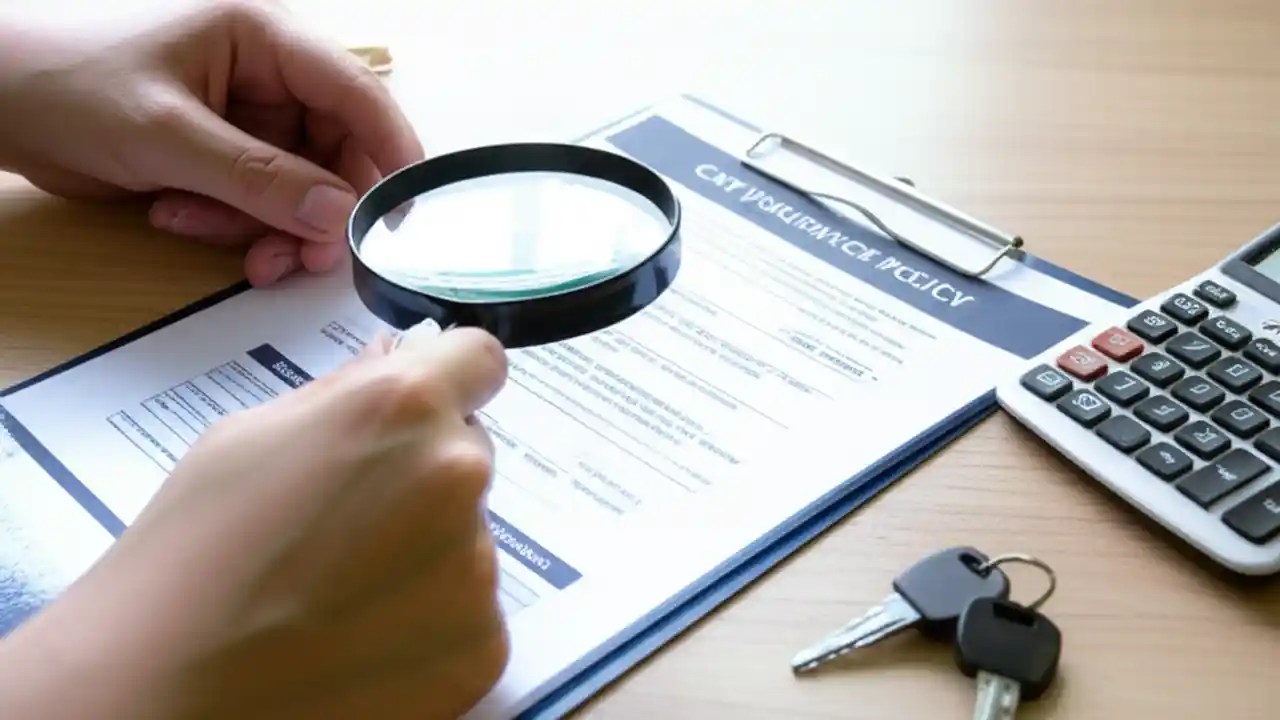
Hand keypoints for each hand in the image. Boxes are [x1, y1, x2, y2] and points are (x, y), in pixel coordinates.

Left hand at [0, 0, 423, 284]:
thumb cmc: (68, 84)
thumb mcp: (167, 134)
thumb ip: (258, 177)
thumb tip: (337, 216)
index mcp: (266, 38)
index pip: (358, 94)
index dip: (391, 154)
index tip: (407, 217)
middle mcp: (269, 77)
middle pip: (337, 155)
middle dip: (315, 212)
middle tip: (299, 260)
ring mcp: (249, 121)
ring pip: (300, 191)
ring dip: (263, 227)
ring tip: (201, 230)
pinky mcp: (226, 158)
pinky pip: (260, 205)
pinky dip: (231, 226)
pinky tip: (178, 216)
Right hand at [0, 328, 510, 719]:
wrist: (162, 689)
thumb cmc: (190, 548)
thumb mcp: (248, 435)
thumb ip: (343, 393)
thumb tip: (396, 360)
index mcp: (404, 405)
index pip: (479, 360)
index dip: (450, 380)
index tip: (420, 413)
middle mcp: (459, 474)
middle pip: (468, 454)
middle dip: (423, 473)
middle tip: (347, 521)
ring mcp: (477, 566)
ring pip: (469, 538)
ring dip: (427, 552)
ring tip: (341, 590)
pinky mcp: (482, 647)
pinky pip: (471, 613)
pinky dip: (432, 623)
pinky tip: (362, 638)